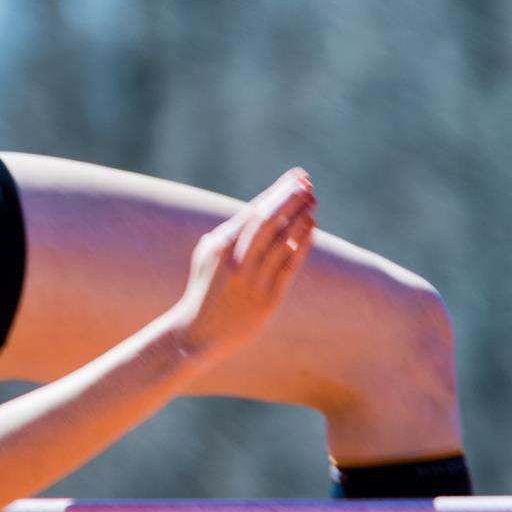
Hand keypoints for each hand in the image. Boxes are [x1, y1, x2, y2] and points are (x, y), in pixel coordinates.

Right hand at [173, 168, 316, 358]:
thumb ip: (231, 232)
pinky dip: (302, 245)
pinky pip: (289, 267)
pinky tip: (311, 229)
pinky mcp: (267, 300)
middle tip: (307, 183)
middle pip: (268, 222)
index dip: (278, 191)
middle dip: (290, 199)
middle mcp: (237, 262)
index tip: (296, 177)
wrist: (198, 335)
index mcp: (220, 247)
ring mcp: (253, 282)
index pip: (254, 211)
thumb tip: (260, 207)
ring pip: (282, 242)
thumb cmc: (206, 290)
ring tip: (313, 201)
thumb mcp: (210, 256)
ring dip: (300, 219)